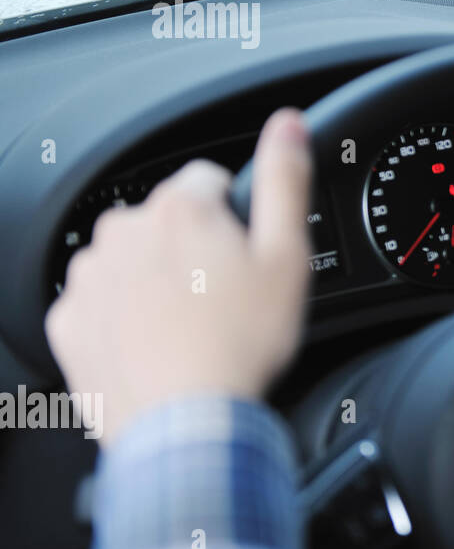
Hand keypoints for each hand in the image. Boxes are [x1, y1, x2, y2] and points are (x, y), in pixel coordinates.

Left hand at [45, 109, 313, 444]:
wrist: (188, 425)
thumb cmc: (241, 343)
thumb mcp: (287, 256)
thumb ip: (285, 180)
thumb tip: (287, 123)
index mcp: (179, 209)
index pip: (208, 181)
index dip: (236, 217)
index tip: (246, 257)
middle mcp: (123, 233)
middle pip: (167, 222)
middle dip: (194, 251)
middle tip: (226, 298)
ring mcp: (90, 279)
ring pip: (131, 261)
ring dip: (157, 282)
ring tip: (193, 327)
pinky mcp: (70, 323)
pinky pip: (101, 305)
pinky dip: (126, 319)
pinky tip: (158, 345)